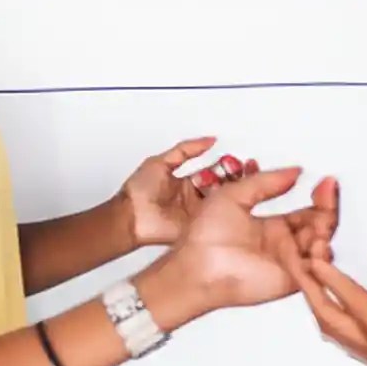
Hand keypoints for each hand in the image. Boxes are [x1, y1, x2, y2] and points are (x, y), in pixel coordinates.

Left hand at [117, 136, 256, 247]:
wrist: (129, 215)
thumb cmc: (139, 191)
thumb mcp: (162, 161)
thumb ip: (186, 150)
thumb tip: (210, 140)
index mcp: (189, 181)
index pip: (215, 170)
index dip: (225, 164)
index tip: (232, 160)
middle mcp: (196, 196)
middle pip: (223, 184)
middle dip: (232, 176)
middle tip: (236, 169)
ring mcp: (198, 212)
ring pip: (222, 199)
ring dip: (230, 189)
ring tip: (232, 181)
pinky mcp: (197, 225)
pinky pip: (214, 215)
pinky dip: (223, 207)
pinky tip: (227, 197)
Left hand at [163, 167, 339, 313]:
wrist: (195, 264)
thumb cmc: (204, 235)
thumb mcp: (235, 195)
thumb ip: (266, 182)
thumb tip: (294, 171)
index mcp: (271, 227)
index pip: (306, 212)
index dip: (319, 197)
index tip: (326, 182)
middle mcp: (283, 245)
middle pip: (319, 227)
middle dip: (328, 209)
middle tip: (329, 191)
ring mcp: (288, 263)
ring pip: (321, 245)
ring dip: (326, 229)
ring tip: (322, 214)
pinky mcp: (289, 280)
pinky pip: (315, 269)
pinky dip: (322, 255)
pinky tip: (318, 239)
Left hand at [288, 245, 366, 365]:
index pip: (343, 292)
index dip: (325, 269)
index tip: (314, 252)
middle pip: (326, 313)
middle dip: (310, 287)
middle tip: (303, 266)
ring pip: (329, 330)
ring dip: (316, 305)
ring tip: (313, 287)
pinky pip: (341, 339)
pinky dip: (330, 321)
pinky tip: (337, 317)